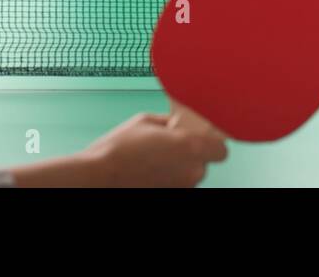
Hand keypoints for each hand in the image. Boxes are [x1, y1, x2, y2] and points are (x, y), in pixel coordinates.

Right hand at [80, 113, 228, 187]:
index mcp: (191, 147)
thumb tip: (177, 124)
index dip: (212, 144)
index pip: (222, 151)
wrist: (97, 178)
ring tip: (154, 159)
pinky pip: (177, 185)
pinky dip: (168, 178)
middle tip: (170, 146)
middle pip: (204, 163)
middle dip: (191, 154)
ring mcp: (181, 188)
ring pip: (190, 176)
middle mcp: (192, 171)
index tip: (201, 139)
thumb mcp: (146, 121)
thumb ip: (171, 123)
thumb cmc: (119, 148)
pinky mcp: (170, 197)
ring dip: (179, 167)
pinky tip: (150, 171)